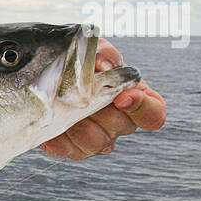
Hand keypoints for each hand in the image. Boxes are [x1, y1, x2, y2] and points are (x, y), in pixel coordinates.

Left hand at [40, 39, 166, 159]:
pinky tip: (50, 121)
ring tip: (63, 105)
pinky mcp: (74, 149)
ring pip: (97, 142)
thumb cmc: (80, 64)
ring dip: (79, 123)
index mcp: (136, 98)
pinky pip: (69, 149)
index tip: (122, 97)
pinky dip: (58, 136)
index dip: (142, 108)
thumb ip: (104, 52)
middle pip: (124, 127)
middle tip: (81, 94)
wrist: (46, 78)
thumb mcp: (94, 50)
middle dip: (102, 109)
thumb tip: (104, 64)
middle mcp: (122, 122)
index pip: (154, 113)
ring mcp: (99, 139)